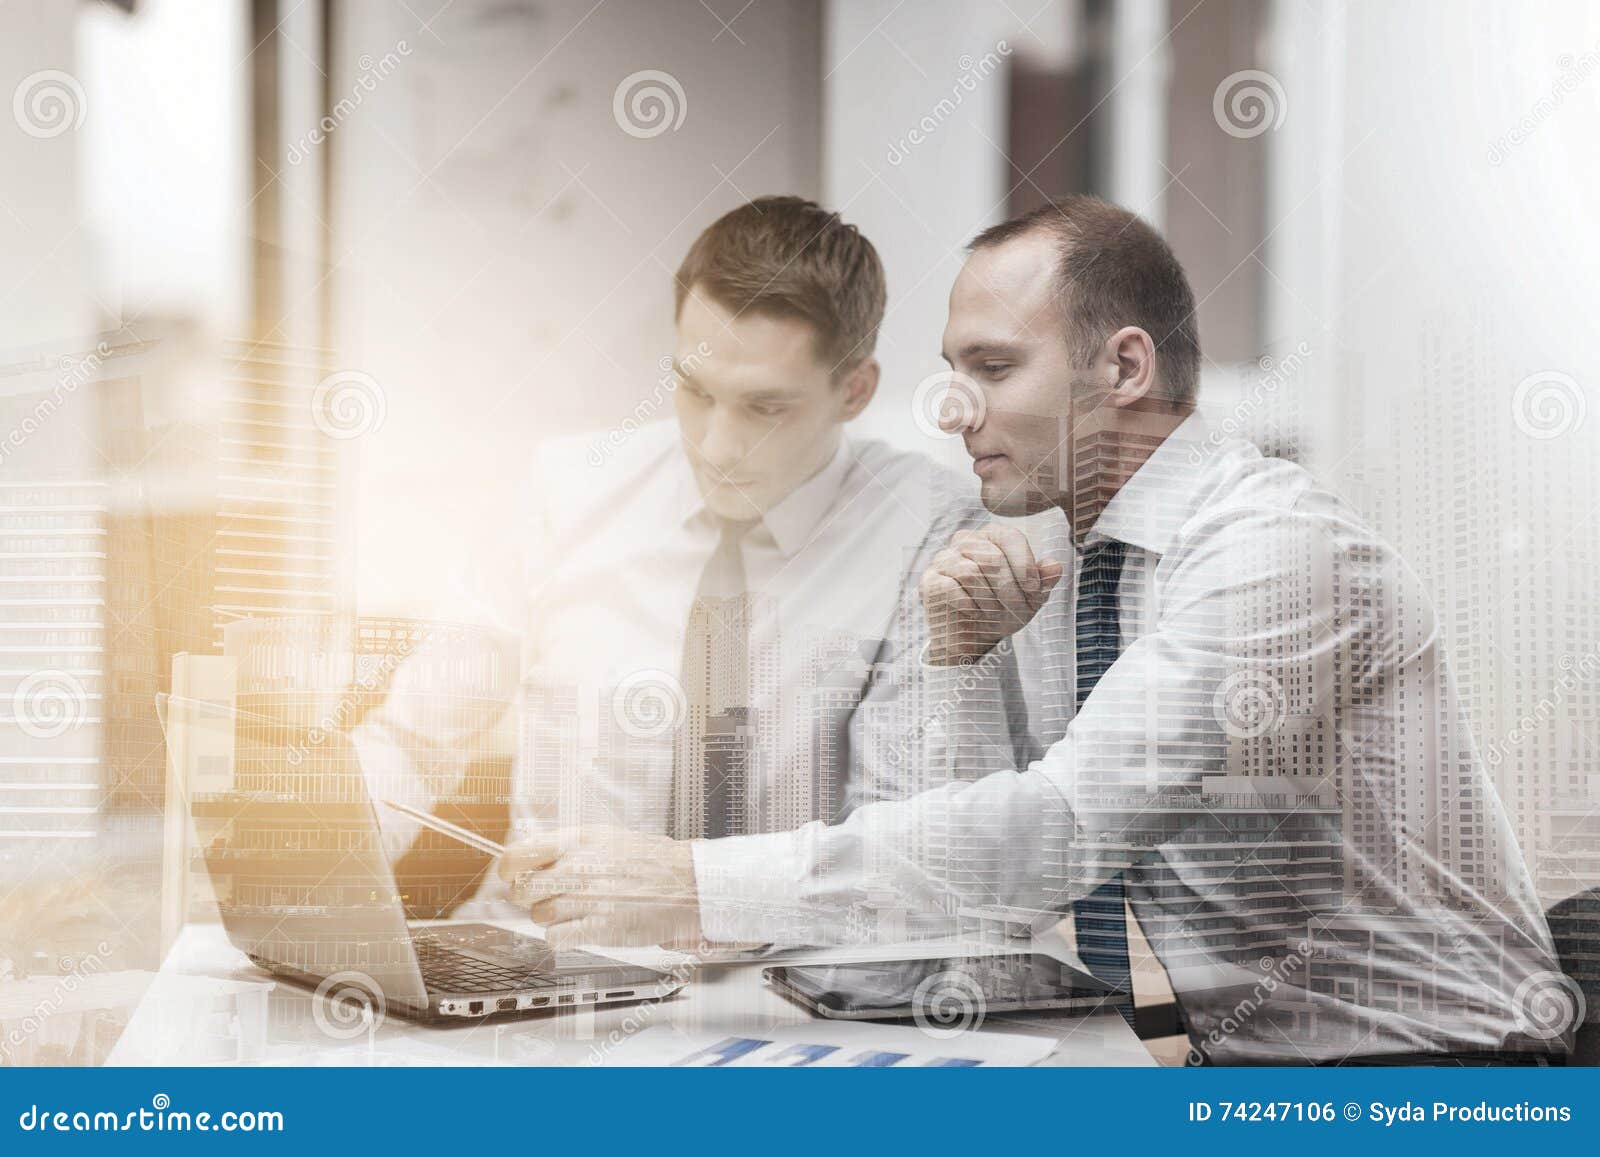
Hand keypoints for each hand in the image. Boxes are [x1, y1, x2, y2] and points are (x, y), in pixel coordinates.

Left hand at [497, 826, 701, 948]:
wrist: (687, 885)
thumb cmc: (649, 862)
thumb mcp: (606, 837)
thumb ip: (566, 845)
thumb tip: (527, 854)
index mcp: (578, 841)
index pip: (518, 855)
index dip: (508, 869)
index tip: (512, 875)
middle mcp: (579, 868)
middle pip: (522, 891)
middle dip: (530, 897)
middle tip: (549, 896)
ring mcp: (588, 899)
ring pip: (538, 916)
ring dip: (552, 917)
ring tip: (579, 910)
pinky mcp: (598, 928)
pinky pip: (555, 939)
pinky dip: (563, 937)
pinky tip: (582, 927)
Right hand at [919, 524, 1062, 664]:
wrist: (973, 637)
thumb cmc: (1002, 609)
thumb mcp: (1030, 598)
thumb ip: (1043, 580)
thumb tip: (1055, 566)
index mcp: (991, 536)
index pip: (1009, 537)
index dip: (1025, 565)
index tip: (1034, 590)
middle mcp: (965, 541)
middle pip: (992, 558)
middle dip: (1009, 590)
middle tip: (1017, 611)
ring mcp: (944, 559)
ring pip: (970, 572)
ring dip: (989, 600)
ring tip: (994, 613)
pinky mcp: (930, 580)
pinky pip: (950, 587)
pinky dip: (969, 605)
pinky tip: (975, 613)